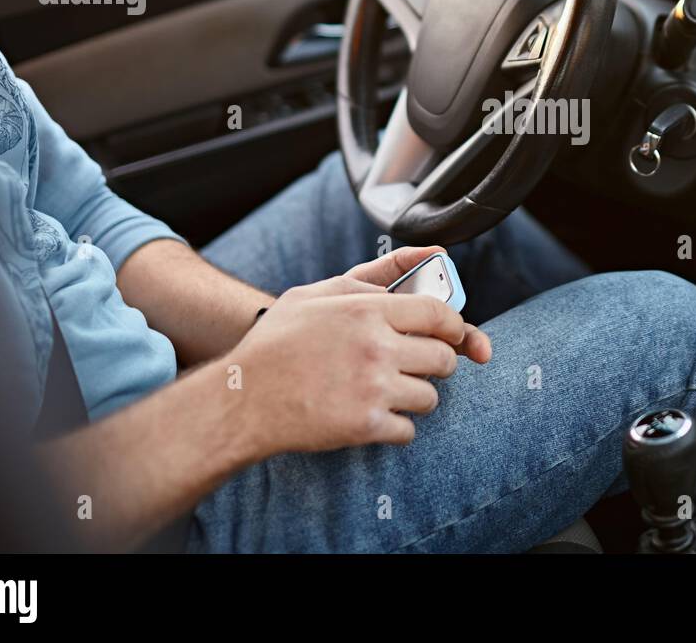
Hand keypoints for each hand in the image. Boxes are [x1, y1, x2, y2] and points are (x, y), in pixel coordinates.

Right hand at [232, 247, 487, 455]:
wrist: (240, 398)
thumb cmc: (275, 343)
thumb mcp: (315, 294)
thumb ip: (369, 278)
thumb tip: (420, 265)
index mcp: (366, 311)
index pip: (439, 314)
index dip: (454, 326)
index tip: (453, 335)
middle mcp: (376, 347)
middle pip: (443, 358)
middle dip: (436, 364)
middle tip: (416, 367)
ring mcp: (373, 388)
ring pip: (429, 397)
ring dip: (414, 397)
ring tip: (386, 393)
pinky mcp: (366, 426)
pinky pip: (408, 431)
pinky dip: (396, 428)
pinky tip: (372, 418)